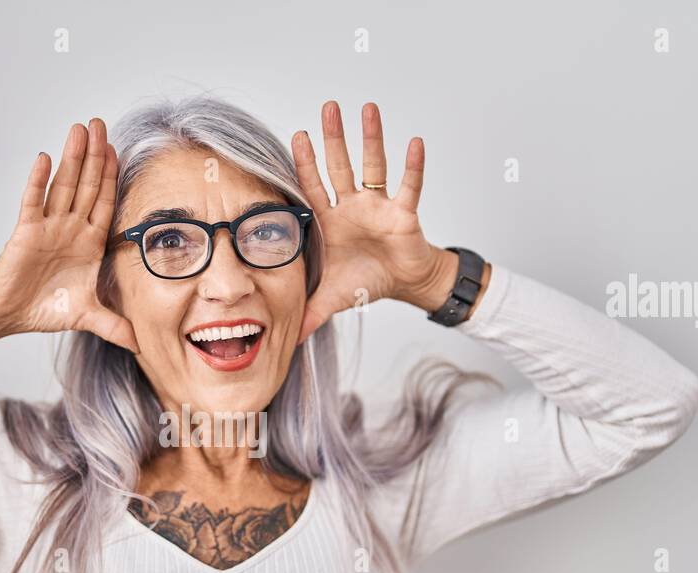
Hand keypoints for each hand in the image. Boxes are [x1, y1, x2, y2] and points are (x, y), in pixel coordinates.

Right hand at [0, 118, 138, 352]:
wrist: (9, 314)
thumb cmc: (45, 308)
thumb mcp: (88, 316)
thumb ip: (115, 326)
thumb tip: (142, 345)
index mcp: (88, 242)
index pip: (104, 203)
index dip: (112, 178)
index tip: (120, 151)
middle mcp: (70, 228)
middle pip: (86, 185)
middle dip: (95, 155)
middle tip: (101, 124)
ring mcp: (48, 227)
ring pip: (62, 186)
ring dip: (71, 158)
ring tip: (79, 129)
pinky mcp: (25, 231)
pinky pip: (33, 202)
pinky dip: (38, 181)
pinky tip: (45, 158)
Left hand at [290, 101, 456, 342]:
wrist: (402, 285)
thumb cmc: (365, 282)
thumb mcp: (330, 299)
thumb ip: (305, 314)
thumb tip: (282, 341)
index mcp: (331, 221)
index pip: (313, 187)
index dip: (305, 164)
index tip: (296, 136)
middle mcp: (352, 206)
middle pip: (340, 166)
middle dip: (333, 138)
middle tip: (327, 107)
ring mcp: (378, 206)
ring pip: (373, 166)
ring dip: (371, 138)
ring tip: (367, 108)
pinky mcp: (404, 213)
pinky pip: (409, 186)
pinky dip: (413, 166)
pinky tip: (415, 141)